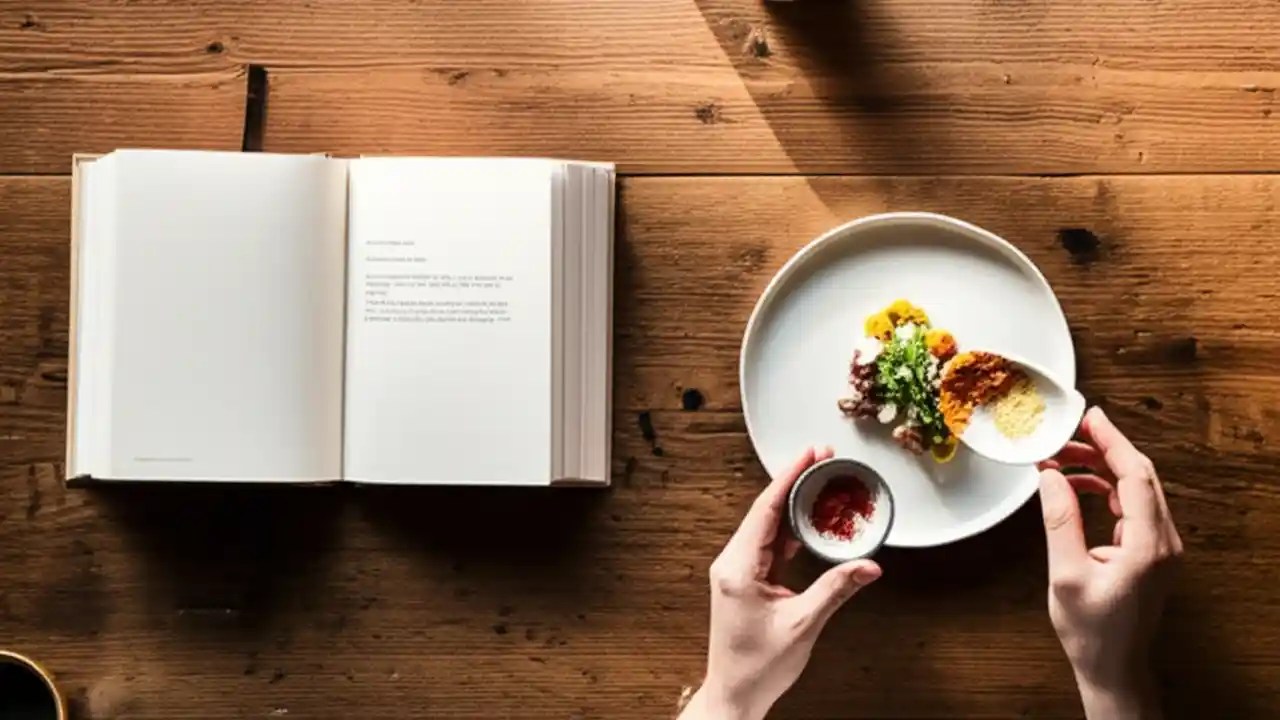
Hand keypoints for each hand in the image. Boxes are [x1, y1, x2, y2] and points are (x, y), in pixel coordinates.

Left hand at [680, 446, 881, 719]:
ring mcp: (736, 570)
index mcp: (737, 568)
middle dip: (794, 483)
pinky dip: (790, 530)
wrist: (735, 694)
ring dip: (793, 505)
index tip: (809, 455)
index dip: (788, 478)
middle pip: (764, 510)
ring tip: (821, 483)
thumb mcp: (803, 625)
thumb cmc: (757, 666)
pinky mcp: (745, 580)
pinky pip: (769, 545)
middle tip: (822, 459)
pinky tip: (810, 521)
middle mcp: (731, 563)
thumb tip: (867, 566)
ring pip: (767, 526)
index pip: (764, 509)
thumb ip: (836, 590)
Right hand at [1038, 408, 1182, 719]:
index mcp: (1147, 545)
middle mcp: (1163, 542)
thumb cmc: (1091, 631)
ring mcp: (1161, 548)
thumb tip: (1050, 478)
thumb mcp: (1065, 574)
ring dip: (1104, 468)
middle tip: (1071, 431)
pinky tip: (1078, 486)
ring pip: (1138, 489)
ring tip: (1064, 458)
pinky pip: (1134, 507)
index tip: (1090, 417)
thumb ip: (1059, 521)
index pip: (1136, 476)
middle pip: (1141, 477)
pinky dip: (1108, 489)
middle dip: (1106, 448)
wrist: (1114, 668)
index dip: (1112, 442)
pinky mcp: (1151, 553)